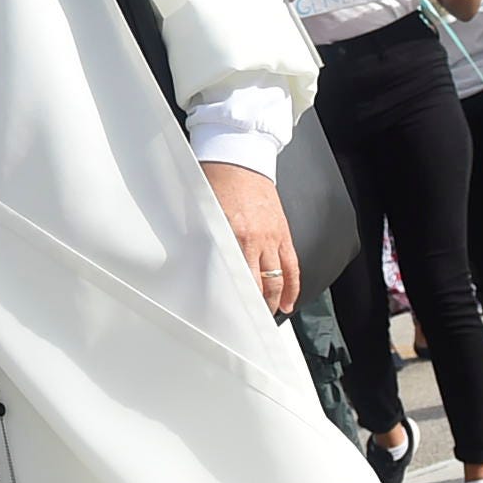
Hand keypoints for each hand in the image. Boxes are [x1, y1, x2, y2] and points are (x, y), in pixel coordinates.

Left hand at [200, 160, 300, 319]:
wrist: (238, 155)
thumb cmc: (214, 179)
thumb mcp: (201, 213)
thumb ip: (201, 240)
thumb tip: (191, 266)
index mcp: (231, 235)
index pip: (233, 278)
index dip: (231, 302)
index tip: (226, 319)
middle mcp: (254, 240)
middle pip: (258, 285)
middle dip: (254, 309)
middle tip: (246, 326)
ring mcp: (272, 237)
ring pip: (277, 280)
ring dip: (272, 302)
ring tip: (266, 318)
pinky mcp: (283, 232)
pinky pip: (292, 265)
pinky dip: (292, 287)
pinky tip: (287, 302)